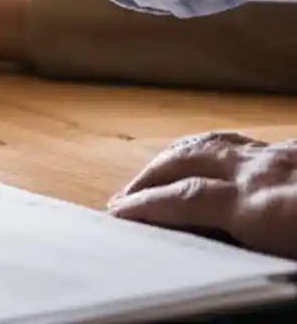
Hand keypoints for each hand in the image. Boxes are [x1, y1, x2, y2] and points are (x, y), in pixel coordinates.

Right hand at [109, 132, 296, 259]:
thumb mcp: (287, 256)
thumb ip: (241, 242)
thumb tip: (198, 235)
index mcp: (262, 206)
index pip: (184, 199)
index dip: (144, 205)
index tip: (117, 214)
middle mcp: (264, 171)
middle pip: (188, 160)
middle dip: (148, 177)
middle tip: (124, 197)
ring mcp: (282, 153)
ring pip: (213, 142)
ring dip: (176, 156)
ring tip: (157, 171)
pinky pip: (245, 141)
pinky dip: (216, 148)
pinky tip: (216, 157)